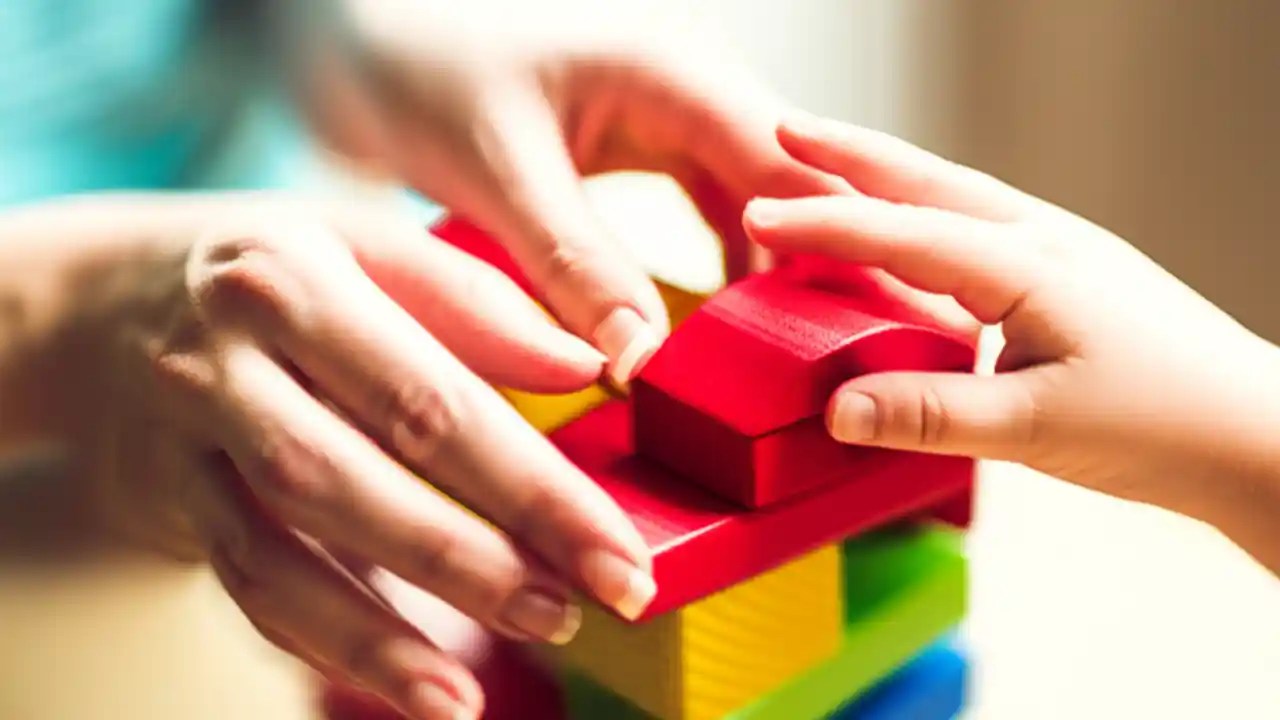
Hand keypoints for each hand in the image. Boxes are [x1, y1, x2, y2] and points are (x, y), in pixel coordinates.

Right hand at [64, 195, 655, 719]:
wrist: (106, 297)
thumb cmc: (280, 269)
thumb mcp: (371, 245)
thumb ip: (481, 304)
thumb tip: (591, 368)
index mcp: (298, 275)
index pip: (431, 398)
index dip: (533, 484)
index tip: (615, 548)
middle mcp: (230, 356)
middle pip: (360, 476)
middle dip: (480, 560)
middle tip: (584, 607)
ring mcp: (190, 435)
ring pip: (290, 550)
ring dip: (395, 628)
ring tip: (489, 673)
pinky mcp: (170, 501)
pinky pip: (251, 588)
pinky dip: (333, 643)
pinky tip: (412, 686)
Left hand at [296, 1, 857, 384]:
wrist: (364, 41)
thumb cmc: (419, 68)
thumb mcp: (498, 170)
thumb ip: (573, 265)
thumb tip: (640, 362)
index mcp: (674, 74)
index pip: (795, 171)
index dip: (844, 254)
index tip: (873, 337)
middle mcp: (697, 92)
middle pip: (803, 191)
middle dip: (836, 274)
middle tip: (864, 366)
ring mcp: (683, 122)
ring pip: (773, 209)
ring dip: (795, 281)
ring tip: (820, 366)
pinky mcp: (659, 153)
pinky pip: (729, 219)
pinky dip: (746, 276)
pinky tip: (749, 334)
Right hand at [744, 116, 1279, 568]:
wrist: (1255, 438)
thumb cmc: (1162, 426)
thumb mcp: (1036, 429)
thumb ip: (929, 416)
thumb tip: (834, 409)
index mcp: (1030, 266)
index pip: (904, 233)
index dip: (825, 225)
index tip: (755, 216)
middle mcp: (1044, 242)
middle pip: (930, 182)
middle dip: (853, 155)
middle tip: (786, 129)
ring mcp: (1061, 255)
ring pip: (956, 199)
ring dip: (890, 178)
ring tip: (834, 167)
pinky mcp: (1068, 282)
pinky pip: (979, 233)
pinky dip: (927, 220)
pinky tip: (915, 240)